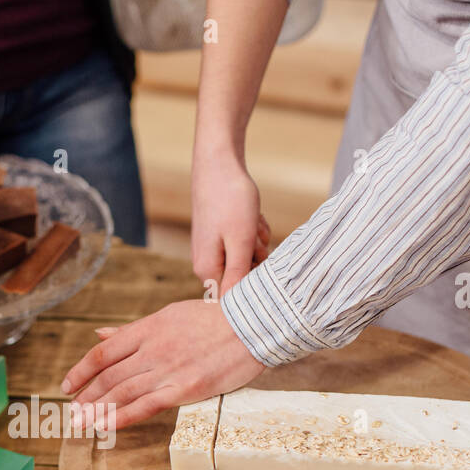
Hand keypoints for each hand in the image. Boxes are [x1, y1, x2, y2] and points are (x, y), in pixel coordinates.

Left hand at [62, 299, 264, 432]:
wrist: (254, 325)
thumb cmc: (216, 319)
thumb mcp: (169, 314)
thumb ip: (133, 330)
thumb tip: (100, 334)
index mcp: (147, 328)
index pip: (103, 352)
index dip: (81, 370)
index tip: (68, 385)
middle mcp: (152, 349)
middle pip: (108, 376)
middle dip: (85, 396)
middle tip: (70, 411)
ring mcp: (167, 369)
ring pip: (121, 392)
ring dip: (95, 410)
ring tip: (79, 424)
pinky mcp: (184, 389)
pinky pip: (145, 406)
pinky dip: (120, 418)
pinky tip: (103, 428)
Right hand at [191, 156, 270, 295]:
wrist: (219, 163)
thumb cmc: (229, 200)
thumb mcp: (241, 241)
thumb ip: (238, 276)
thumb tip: (235, 306)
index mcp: (208, 270)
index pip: (233, 298)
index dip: (252, 288)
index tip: (263, 267)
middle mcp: (207, 264)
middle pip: (245, 278)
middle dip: (258, 259)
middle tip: (255, 237)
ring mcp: (214, 249)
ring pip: (249, 259)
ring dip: (258, 243)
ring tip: (252, 222)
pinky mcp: (222, 237)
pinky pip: (246, 244)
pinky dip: (254, 231)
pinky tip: (251, 217)